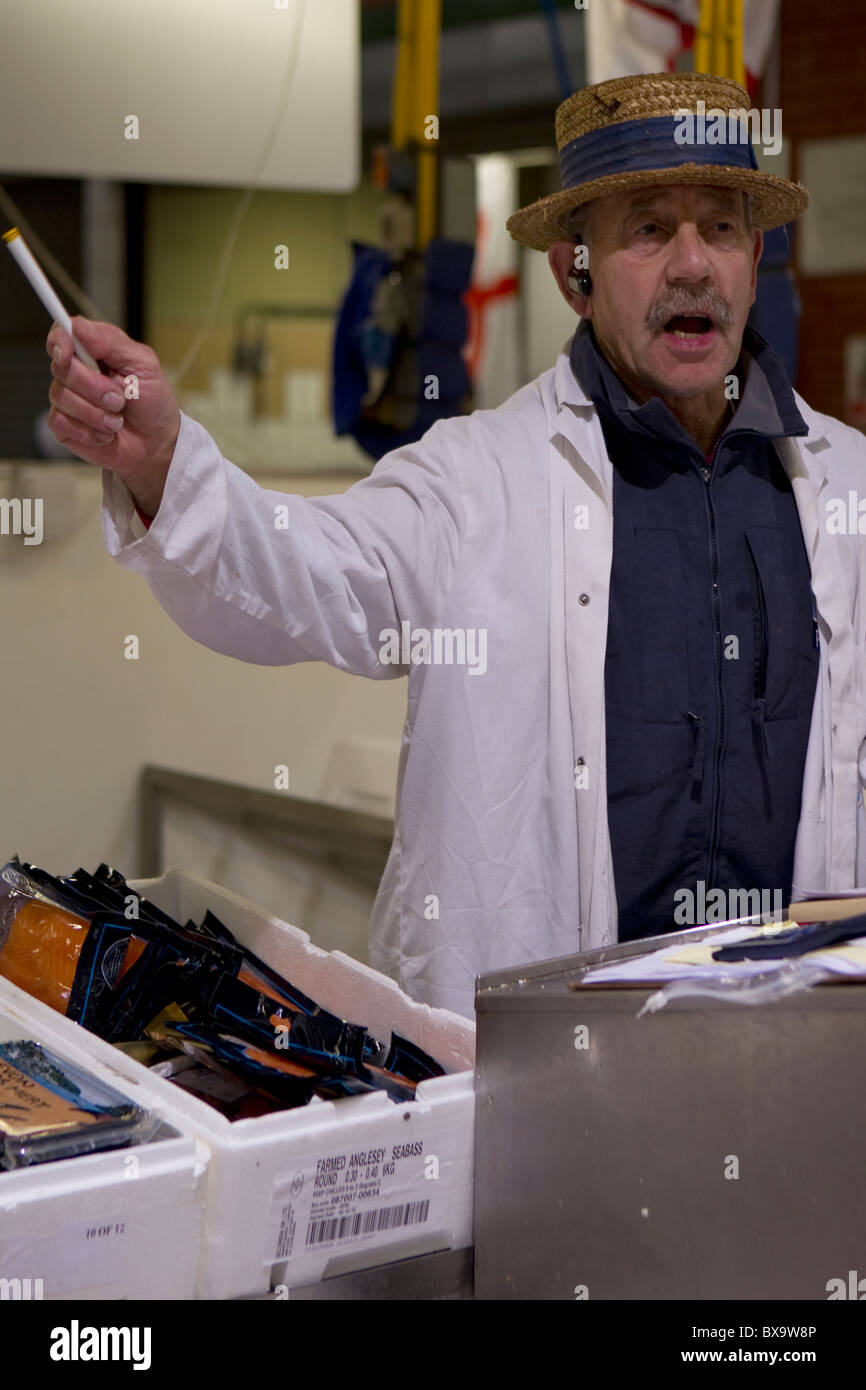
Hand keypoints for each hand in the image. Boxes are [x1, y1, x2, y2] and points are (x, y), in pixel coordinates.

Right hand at [46, 315, 180, 517]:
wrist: (157, 442)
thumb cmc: (152, 401)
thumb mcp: (144, 364)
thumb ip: (111, 342)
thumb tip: (77, 326)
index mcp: (92, 350)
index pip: (61, 334)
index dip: (59, 342)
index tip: (68, 354)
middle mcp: (75, 371)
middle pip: (61, 367)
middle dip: (94, 387)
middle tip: (120, 400)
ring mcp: (67, 398)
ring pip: (62, 397)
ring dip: (96, 413)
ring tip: (118, 421)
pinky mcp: (64, 426)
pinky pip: (62, 423)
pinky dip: (89, 432)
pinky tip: (106, 434)